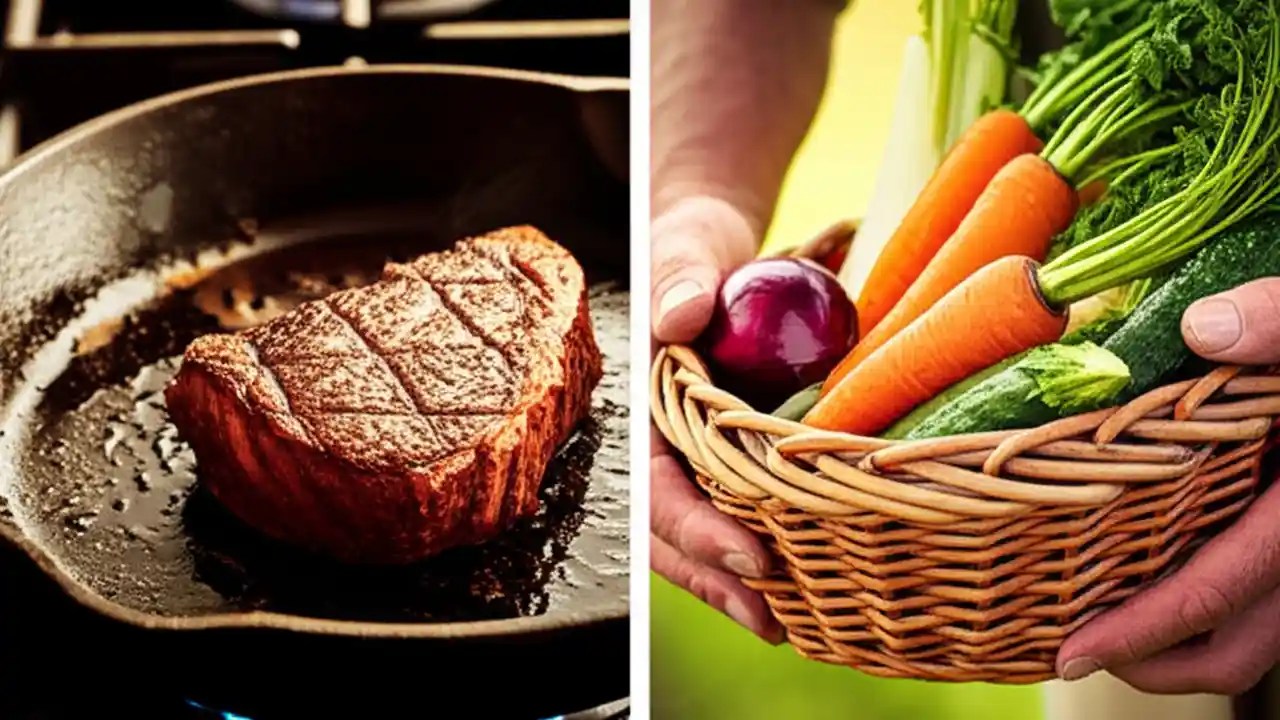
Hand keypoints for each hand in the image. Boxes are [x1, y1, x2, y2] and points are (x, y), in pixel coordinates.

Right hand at [649, 0, 838, 640]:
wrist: (712, 257)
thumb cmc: (692, 248)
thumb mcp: (684, 247)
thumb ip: (678, 275)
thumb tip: (676, 320)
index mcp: (640, 407)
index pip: (653, 484)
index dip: (694, 527)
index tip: (748, 554)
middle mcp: (663, 442)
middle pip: (673, 529)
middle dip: (715, 577)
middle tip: (769, 618)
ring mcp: (697, 455)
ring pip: (706, 530)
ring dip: (738, 579)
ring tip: (786, 621)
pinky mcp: (732, 455)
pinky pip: (741, 509)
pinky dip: (769, 544)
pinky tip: (803, 577)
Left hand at [1056, 278, 1279, 693]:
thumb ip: (1276, 322)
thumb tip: (1204, 328)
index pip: (1217, 592)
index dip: (1141, 632)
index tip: (1071, 655)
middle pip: (1234, 649)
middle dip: (1150, 662)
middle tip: (1071, 649)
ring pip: (1249, 635)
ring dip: (1174, 643)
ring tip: (1097, 620)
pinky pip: (1250, 597)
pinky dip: (1196, 603)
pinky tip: (1140, 565)